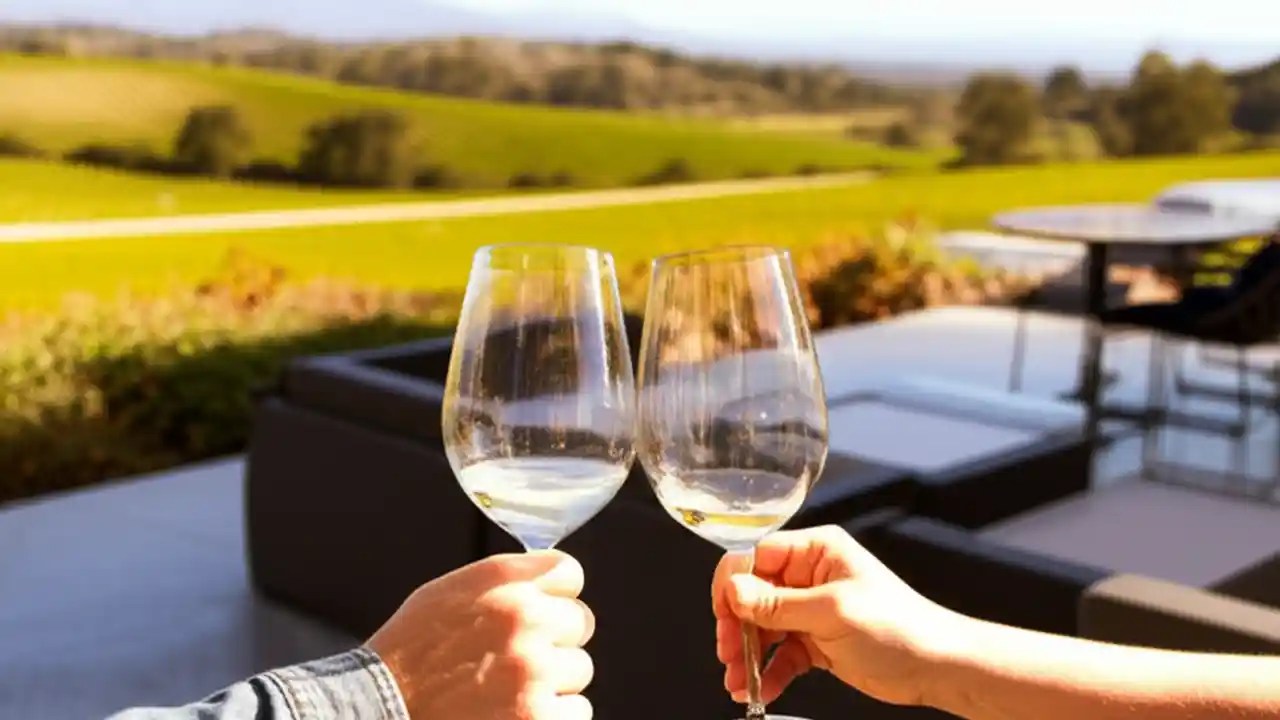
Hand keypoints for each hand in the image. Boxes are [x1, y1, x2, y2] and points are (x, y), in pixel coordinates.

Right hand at [368, 551, 594, 719]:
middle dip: (554, 639)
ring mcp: (535, 674)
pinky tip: (513, 713)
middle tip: (516, 658)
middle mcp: (523, 621)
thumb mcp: (446, 594)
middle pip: (580, 622)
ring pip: (579, 670)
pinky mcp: (539, 719)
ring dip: (553, 681)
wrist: (381, 711)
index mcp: (501, 584)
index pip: (568, 573)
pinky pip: (578, 711)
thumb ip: (503, 581)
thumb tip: (549, 580)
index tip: (543, 609)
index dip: (555, 594)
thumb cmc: (408, 656)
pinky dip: (551, 716)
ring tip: (508, 690)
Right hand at [712, 526, 959, 706]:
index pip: (757, 555)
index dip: (734, 583)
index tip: (724, 613)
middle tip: (728, 652)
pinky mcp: (816, 640)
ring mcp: (811, 609)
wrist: (936, 667)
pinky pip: (781, 653)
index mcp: (817, 551)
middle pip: (753, 593)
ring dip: (748, 654)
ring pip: (763, 627)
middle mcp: (810, 575)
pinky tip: (758, 689)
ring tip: (738, 680)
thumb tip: (733, 590)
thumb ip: (778, 603)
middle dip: (737, 626)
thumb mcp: (832, 611)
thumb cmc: (899, 627)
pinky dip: (768, 671)